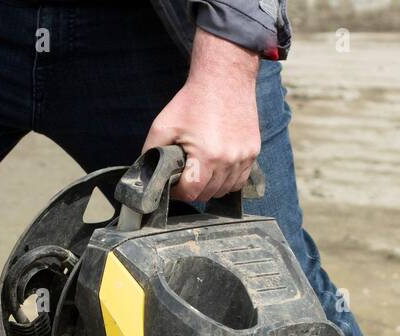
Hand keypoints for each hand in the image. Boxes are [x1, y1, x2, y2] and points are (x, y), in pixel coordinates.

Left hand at [143, 29, 260, 202]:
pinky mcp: (253, 152)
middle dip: (193, 190)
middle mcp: (229, 160)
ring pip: (226, 190)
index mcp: (207, 155)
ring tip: (200, 175)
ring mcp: (244, 157)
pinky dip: (228, 181)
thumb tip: (147, 173)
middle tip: (184, 179)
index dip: (178, 193)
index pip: (192, 192)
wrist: (224, 78)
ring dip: (211, 188)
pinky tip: (217, 172)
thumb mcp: (163, 124)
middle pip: (209, 193)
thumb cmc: (192, 100)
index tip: (172, 186)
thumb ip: (151, 151)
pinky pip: (240, 180)